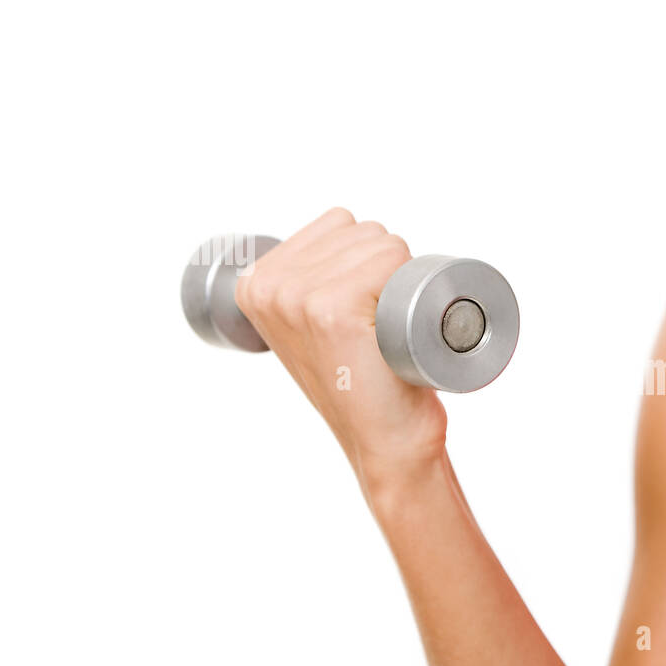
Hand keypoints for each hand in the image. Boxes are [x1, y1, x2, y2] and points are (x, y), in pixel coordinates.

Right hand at [234, 207, 447, 490]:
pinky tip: (392, 331)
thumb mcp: (312, 327)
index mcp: (255, 283)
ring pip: (382, 243)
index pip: (340, 224)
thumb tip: (341, 232)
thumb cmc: (365, 382)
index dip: (368, 264)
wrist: (387, 441)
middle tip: (378, 328)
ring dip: (400, 281)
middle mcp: (269, 286)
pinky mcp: (333, 309)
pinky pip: (392, 260)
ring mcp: (298, 297)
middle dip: (387, 270)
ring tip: (383, 331)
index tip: (361, 315)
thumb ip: (308, 281)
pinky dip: (409, 287)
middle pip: (363, 231)